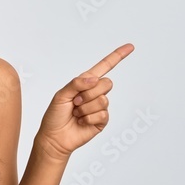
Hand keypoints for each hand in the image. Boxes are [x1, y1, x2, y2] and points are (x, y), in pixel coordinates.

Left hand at [36, 43, 133, 160]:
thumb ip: (76, 83)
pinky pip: (103, 114)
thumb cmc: (54, 116)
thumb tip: (94, 79)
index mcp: (84, 82)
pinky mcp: (101, 120)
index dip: (117, 56)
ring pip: (103, 100)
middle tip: (76, 102)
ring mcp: (99, 107)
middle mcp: (94, 93)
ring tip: (76, 113)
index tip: (130, 47)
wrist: (54, 137)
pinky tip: (81, 121)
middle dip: (89, 93)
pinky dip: (88, 118)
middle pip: (107, 83)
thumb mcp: (60, 95)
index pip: (104, 67)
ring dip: (86, 108)